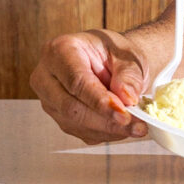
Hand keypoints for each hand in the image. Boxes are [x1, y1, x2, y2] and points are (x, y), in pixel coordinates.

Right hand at [30, 28, 153, 143]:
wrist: (113, 62)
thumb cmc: (117, 54)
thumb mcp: (128, 56)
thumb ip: (128, 76)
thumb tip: (127, 99)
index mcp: (60, 50)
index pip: (76, 81)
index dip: (100, 102)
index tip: (124, 114)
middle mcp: (46, 75)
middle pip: (70, 107)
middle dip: (106, 121)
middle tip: (137, 126)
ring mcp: (49, 98)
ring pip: (75, 123)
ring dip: (109, 130)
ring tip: (137, 127)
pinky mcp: (58, 115)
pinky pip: (80, 132)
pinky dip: (105, 133)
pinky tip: (123, 126)